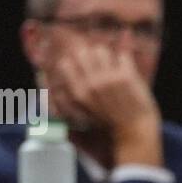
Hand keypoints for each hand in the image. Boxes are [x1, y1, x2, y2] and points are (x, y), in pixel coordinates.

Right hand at [51, 44, 162, 166]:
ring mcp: (109, 78)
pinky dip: (125, 61)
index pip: (65, 64)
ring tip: (112, 67)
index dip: (73, 64)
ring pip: (101, 49)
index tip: (81, 66)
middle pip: (82, 52)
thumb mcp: (80, 114)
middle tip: (98, 65)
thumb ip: (64, 99)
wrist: (136, 132)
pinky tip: (126, 70)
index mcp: (78, 93)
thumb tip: (45, 78)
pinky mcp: (127, 76)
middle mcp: (92, 83)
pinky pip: (123, 55)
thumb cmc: (109, 126)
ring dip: (107, 57)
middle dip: (89, 57)